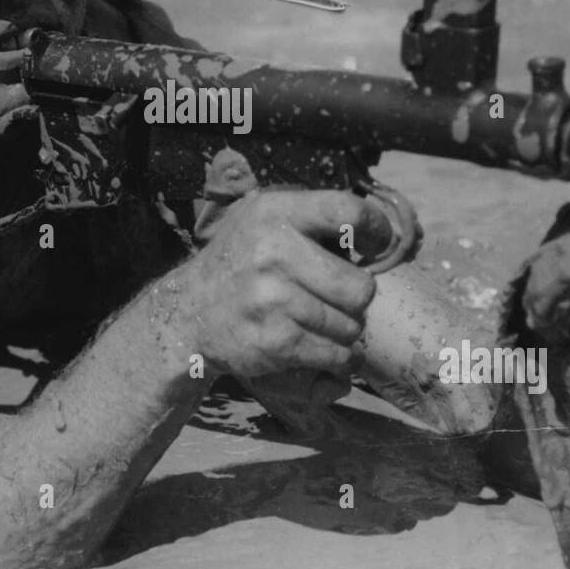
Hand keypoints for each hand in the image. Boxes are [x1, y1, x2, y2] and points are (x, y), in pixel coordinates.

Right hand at [157, 190, 390, 379]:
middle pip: (360, 286)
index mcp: (275, 212)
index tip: (378, 246)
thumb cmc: (241, 261)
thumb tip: (380, 232)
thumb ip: (312, 215)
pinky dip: (339, 357)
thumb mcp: (261, 217)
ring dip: (345, 329)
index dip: (377, 230)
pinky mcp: (274, 341)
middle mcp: (273, 252)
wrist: (189, 312)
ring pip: (351, 325)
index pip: (348, 211)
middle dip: (358, 296)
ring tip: (322, 321)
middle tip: (342, 297)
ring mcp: (273, 299)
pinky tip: (324, 347)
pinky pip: (336, 354)